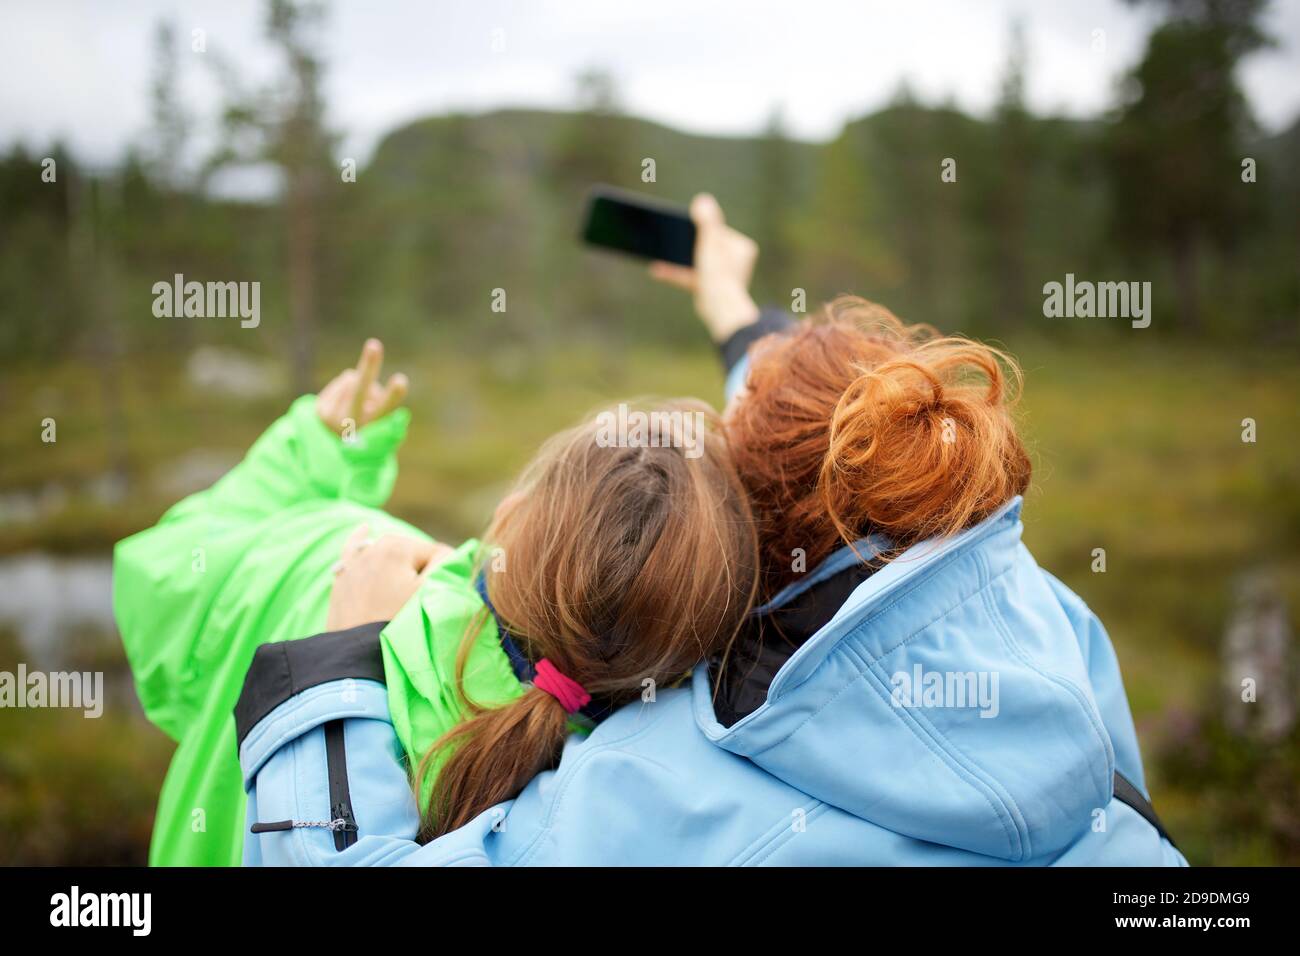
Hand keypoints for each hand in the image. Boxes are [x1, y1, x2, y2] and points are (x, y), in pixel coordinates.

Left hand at [317, 339, 408, 436]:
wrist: (339, 448)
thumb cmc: (372, 429)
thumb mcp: (381, 420)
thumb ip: (378, 400)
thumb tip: (358, 375)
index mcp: (376, 431)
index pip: (387, 409)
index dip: (394, 394)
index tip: (400, 379)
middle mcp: (353, 426)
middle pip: (360, 390)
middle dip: (369, 367)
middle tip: (374, 344)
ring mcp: (333, 419)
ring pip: (353, 379)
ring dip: (359, 383)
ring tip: (358, 403)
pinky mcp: (321, 411)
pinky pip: (344, 381)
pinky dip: (348, 386)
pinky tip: (346, 402)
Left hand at [325, 525, 452, 630]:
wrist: (358, 654)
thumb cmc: (397, 621)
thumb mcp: (431, 591)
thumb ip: (446, 563)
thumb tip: (451, 552)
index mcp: (398, 546)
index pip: (435, 553)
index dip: (442, 574)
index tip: (435, 596)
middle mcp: (373, 547)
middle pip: (411, 554)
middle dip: (418, 571)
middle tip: (416, 601)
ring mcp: (354, 562)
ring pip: (386, 555)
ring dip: (397, 566)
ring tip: (402, 588)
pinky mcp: (342, 578)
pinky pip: (352, 551)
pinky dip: (359, 540)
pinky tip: (365, 528)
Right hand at [649, 193, 759, 343]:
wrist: (719, 310)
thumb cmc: (719, 275)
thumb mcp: (711, 241)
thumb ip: (707, 220)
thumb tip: (703, 200)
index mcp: (741, 248)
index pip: (717, 230)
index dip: (700, 229)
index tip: (683, 224)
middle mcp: (735, 261)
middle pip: (706, 245)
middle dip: (686, 242)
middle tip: (669, 236)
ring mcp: (722, 276)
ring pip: (696, 261)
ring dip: (678, 257)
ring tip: (660, 250)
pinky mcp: (710, 288)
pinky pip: (691, 276)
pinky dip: (676, 273)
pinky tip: (658, 268)